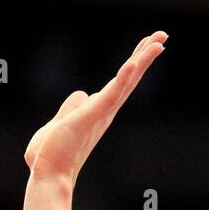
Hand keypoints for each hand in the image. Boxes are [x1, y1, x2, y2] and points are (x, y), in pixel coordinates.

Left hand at [24, 30, 166, 185]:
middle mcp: (104, 113)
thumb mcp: (58, 123)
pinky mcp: (90, 117)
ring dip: (142, 60)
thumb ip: (69, 108)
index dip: (134, 64)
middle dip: (145, 55)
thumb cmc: (50, 155)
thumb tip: (81, 96)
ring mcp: (100, 114)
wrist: (46, 174)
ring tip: (158, 42)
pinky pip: (110, 95)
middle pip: (129, 78)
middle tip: (162, 35)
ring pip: (125, 82)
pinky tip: (133, 64)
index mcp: (97, 113)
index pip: (119, 83)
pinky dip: (122, 79)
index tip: (147, 44)